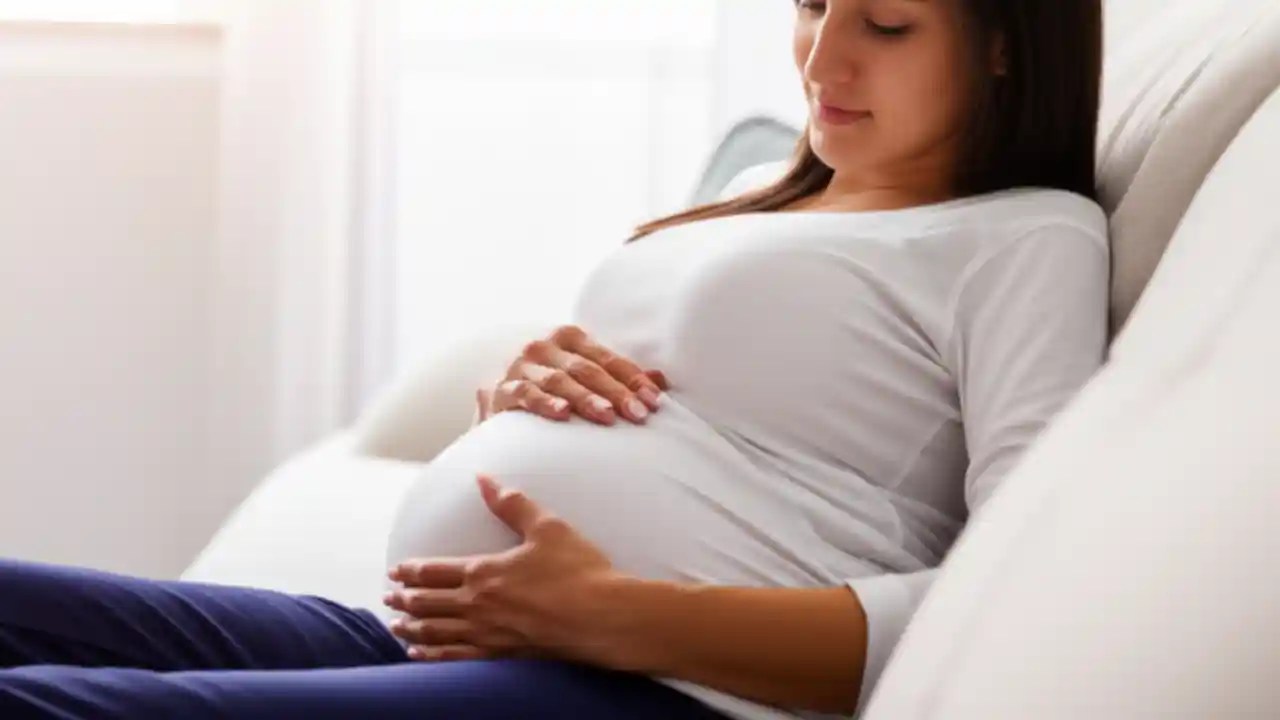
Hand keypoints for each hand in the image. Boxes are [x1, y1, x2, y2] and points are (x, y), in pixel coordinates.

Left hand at [384, 474, 628, 666]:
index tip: (394, 572)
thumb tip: (484, 479)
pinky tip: (421, 654)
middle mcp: (478, 605)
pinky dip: (432, 655)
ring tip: (396, 626)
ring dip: (412, 627)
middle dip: (404, 599)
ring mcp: (487, 634)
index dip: (410, 572)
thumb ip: (512, 504)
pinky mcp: (501, 655)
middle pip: (428, 603)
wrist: (603, 617)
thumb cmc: (578, 570)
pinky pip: (455, 658)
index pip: (434, 571)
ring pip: (436, 632)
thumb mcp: (547, 527)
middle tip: (388, 597)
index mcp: (484, 572)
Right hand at [476, 324, 668, 426]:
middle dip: (615, 392)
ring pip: (559, 381)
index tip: (655, 401)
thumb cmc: (552, 390)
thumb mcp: (585, 379)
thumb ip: (620, 378)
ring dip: (585, 399)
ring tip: (606, 415)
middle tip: (638, 414)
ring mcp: (521, 366)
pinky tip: (562, 414)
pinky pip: (525, 394)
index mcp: (569, 337)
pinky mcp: (501, 389)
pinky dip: (544, 403)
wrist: (501, 405)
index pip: (608, 358)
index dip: (633, 379)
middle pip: (587, 369)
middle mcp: (544, 346)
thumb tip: (662, 380)